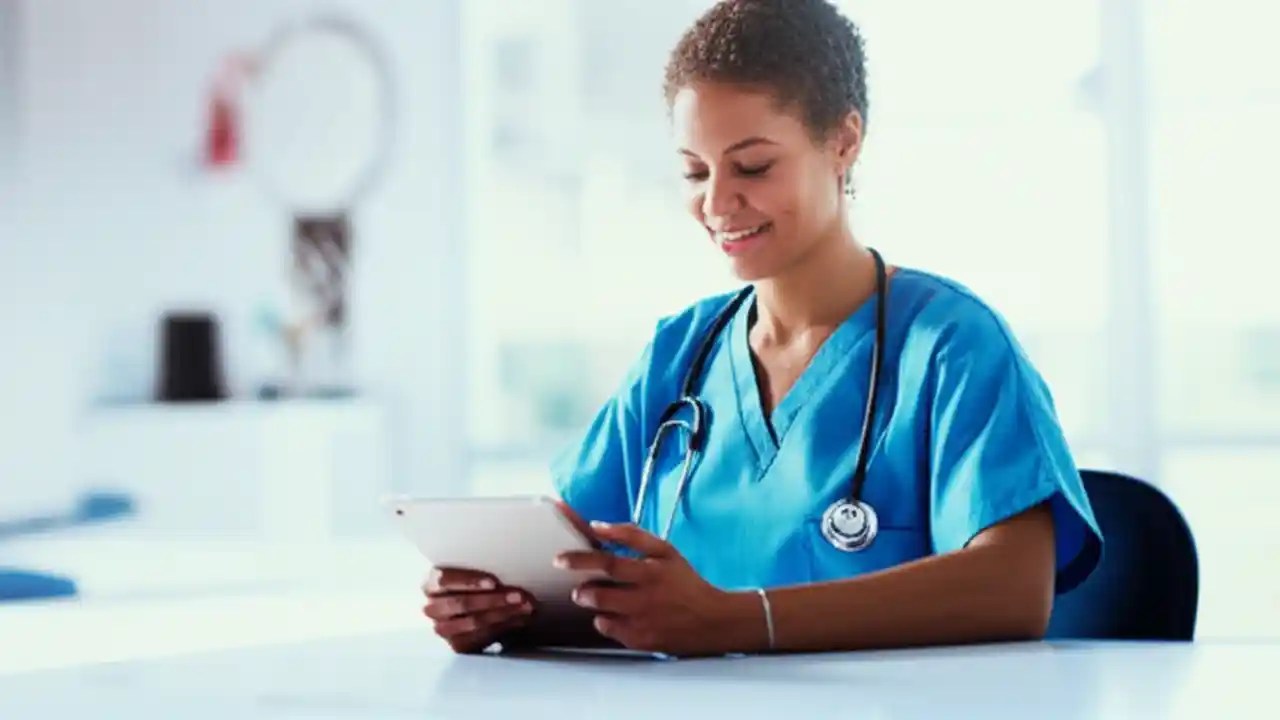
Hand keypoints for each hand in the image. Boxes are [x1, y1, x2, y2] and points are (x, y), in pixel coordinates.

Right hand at [421, 567, 534, 653]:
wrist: (471, 612)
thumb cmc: (476, 587)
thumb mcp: (475, 576)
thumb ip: (485, 576)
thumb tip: (513, 573)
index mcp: (433, 583)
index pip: (446, 580)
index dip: (470, 581)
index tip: (494, 583)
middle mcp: (433, 607)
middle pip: (463, 603)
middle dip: (494, 600)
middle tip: (520, 596)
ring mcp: (442, 629)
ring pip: (474, 621)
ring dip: (504, 614)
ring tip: (526, 608)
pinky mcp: (456, 645)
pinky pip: (481, 638)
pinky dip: (504, 627)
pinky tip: (520, 620)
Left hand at [555, 522, 738, 656]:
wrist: (712, 620)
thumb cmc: (684, 581)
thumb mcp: (665, 550)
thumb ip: (631, 535)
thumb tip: (597, 526)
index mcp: (650, 571)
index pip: (607, 563)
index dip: (580, 560)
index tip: (559, 559)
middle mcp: (645, 599)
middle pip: (597, 595)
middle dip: (583, 591)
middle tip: (583, 587)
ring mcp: (642, 623)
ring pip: (600, 616)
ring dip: (594, 606)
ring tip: (602, 600)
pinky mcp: (640, 642)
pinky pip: (610, 631)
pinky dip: (608, 622)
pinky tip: (621, 615)